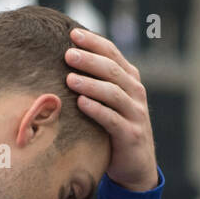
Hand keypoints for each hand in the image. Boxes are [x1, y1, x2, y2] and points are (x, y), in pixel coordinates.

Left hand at [65, 27, 158, 190]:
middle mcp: (135, 93)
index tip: (72, 33)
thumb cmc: (114, 128)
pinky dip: (97, 110)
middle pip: (112, 70)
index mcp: (130, 80)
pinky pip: (113, 120)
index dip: (94, 43)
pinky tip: (81, 103)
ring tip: (69, 78)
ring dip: (91, 84)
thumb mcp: (108, 102)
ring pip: (113, 93)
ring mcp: (135, 114)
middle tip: (68, 53)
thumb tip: (64, 59)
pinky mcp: (130, 135)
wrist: (135, 165)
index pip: (113, 54)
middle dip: (90, 60)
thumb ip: (95, 82)